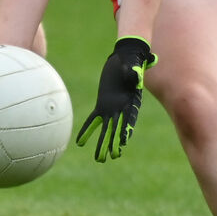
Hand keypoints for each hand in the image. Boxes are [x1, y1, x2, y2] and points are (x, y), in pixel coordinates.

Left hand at [76, 37, 156, 161]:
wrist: (125, 57)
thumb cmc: (132, 60)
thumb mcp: (134, 65)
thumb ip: (135, 73)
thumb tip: (136, 77)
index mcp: (132, 101)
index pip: (129, 118)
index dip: (125, 131)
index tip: (122, 143)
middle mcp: (122, 108)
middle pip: (117, 128)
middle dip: (113, 143)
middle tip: (110, 157)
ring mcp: (112, 107)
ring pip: (106, 129)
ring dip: (102, 143)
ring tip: (99, 158)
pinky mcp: (102, 104)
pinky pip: (94, 119)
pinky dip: (88, 130)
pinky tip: (80, 142)